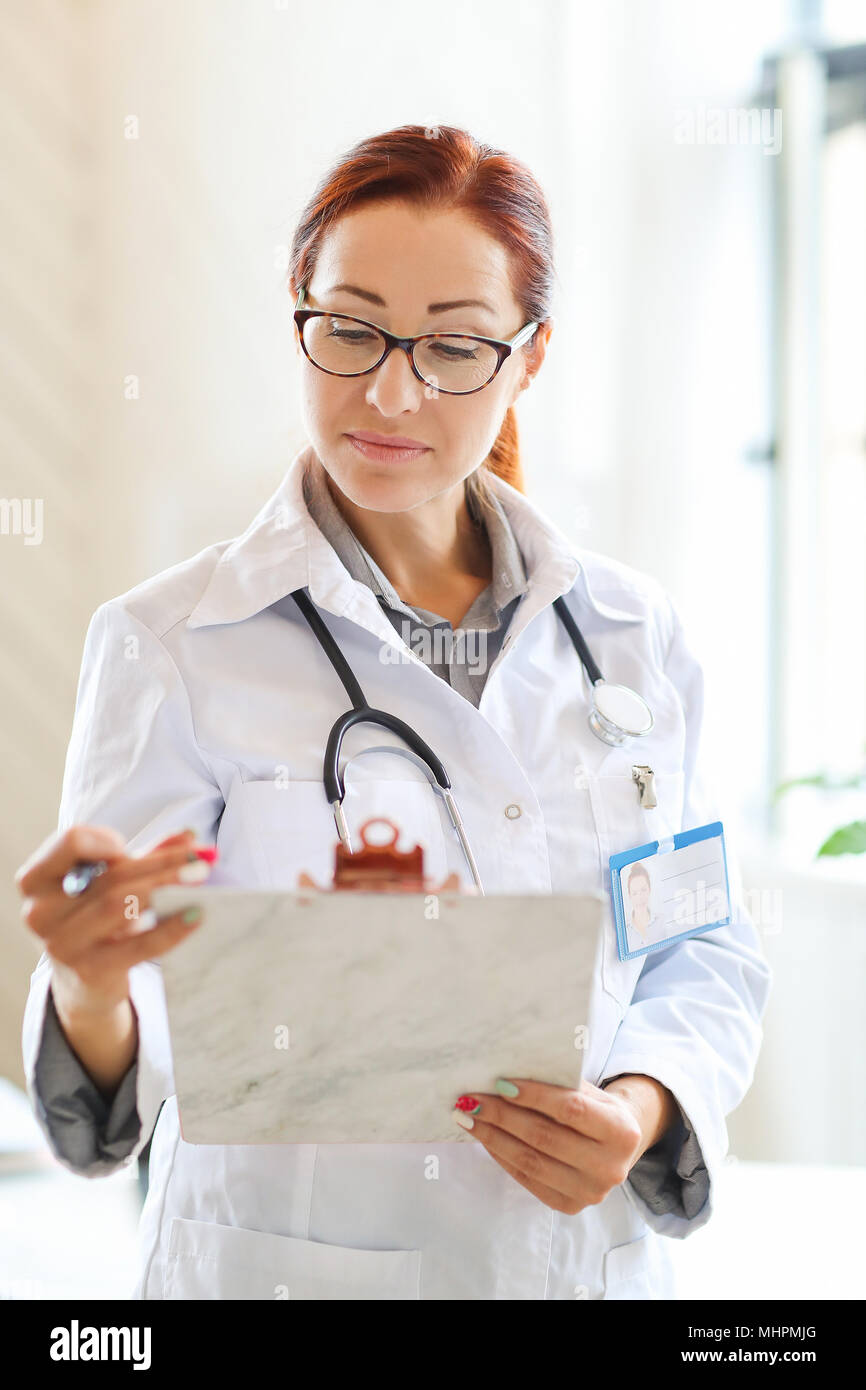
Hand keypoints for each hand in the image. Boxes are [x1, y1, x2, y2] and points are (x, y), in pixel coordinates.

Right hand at [15, 825, 210, 1016]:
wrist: (84, 979)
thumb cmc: (96, 917)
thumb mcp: (111, 881)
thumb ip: (146, 855)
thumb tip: (190, 835)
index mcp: (37, 880)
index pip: (71, 842)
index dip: (105, 840)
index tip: (129, 847)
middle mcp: (41, 912)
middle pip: (109, 876)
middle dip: (160, 863)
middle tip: (200, 857)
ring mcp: (63, 945)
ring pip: (121, 904)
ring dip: (166, 886)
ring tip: (200, 876)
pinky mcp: (91, 970)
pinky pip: (139, 945)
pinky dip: (171, 927)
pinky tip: (195, 914)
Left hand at [452, 1075, 677, 1214]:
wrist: (620, 1145)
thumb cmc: (598, 1108)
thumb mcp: (590, 1091)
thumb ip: (559, 1084)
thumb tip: (505, 1078)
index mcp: (621, 1131)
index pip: (570, 1109)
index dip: (534, 1096)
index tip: (500, 1082)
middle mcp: (609, 1167)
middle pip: (544, 1137)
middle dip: (502, 1116)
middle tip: (472, 1099)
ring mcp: (589, 1192)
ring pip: (530, 1161)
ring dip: (493, 1137)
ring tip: (468, 1117)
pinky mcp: (569, 1206)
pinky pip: (527, 1179)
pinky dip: (501, 1155)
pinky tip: (484, 1138)